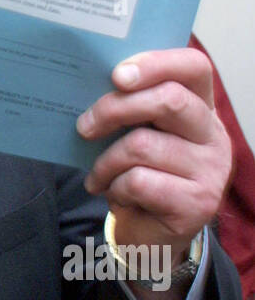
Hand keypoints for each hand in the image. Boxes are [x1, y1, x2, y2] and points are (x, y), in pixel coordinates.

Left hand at [77, 47, 231, 257]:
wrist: (150, 236)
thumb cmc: (140, 174)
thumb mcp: (137, 133)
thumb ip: (130, 106)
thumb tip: (87, 81)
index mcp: (201, 107)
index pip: (194, 67)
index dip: (155, 63)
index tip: (116, 75)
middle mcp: (214, 136)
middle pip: (169, 100)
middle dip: (115, 108)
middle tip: (84, 126)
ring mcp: (211, 170)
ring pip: (143, 145)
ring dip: (106, 161)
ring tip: (98, 174)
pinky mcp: (197, 203)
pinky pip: (140, 181)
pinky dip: (115, 187)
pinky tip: (115, 194)